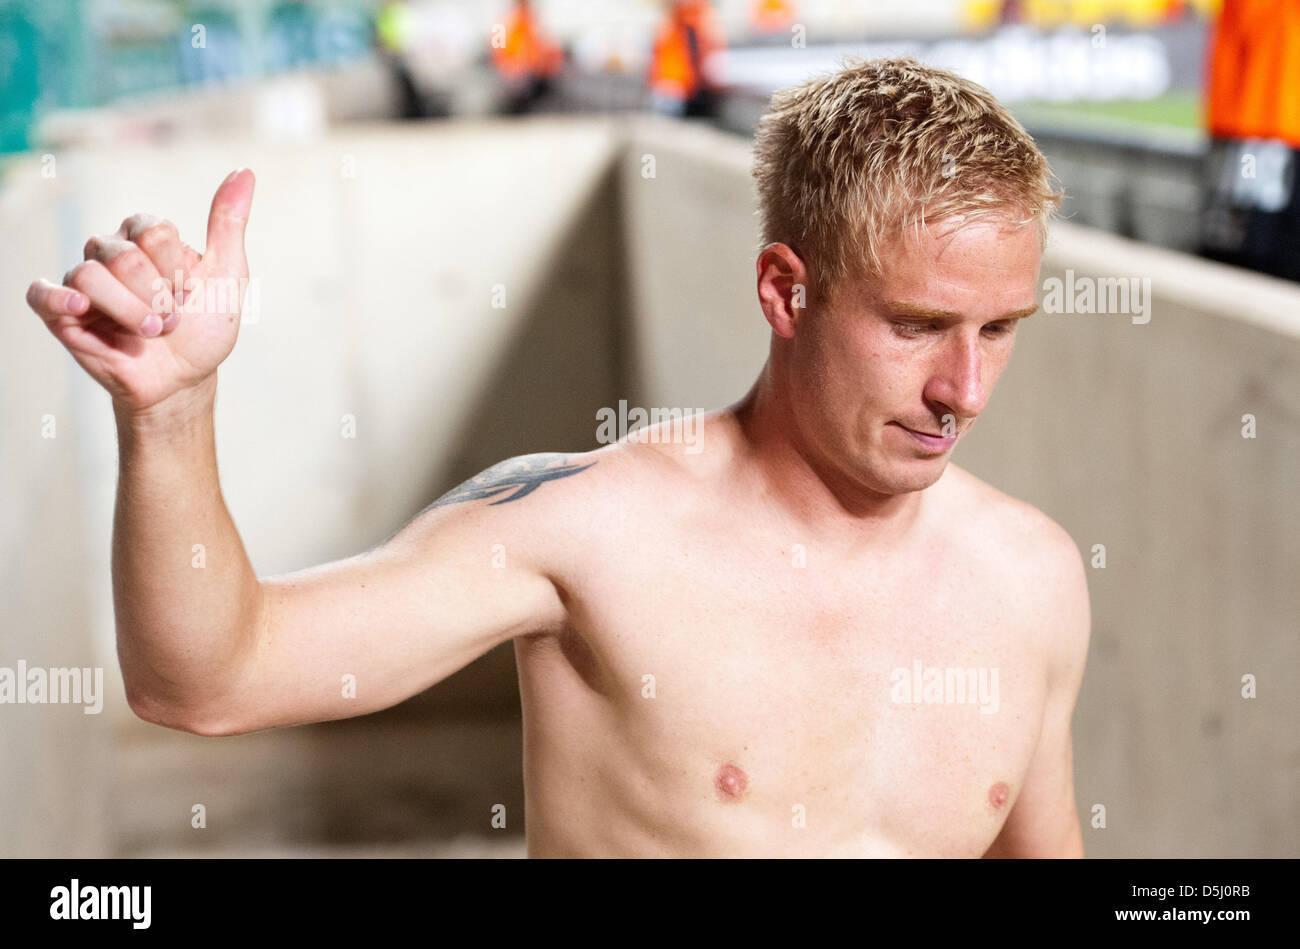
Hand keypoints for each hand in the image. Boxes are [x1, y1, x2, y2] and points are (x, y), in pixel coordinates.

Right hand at [25, 169, 255, 412]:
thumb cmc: (205, 326)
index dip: (178, 271)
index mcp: (145, 235)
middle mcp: (110, 251)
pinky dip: (57, 297)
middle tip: (171, 320)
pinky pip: (40, 293)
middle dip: (158, 297)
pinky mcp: (62, 312)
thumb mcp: (227, 274)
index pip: (154, 232)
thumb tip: (245, 171)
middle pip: (124, 255)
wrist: (185, 378)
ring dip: (131, 312)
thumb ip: (229, 222)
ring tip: (149, 332)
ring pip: (91, 276)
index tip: (189, 293)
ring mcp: (84, 281)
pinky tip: (80, 306)